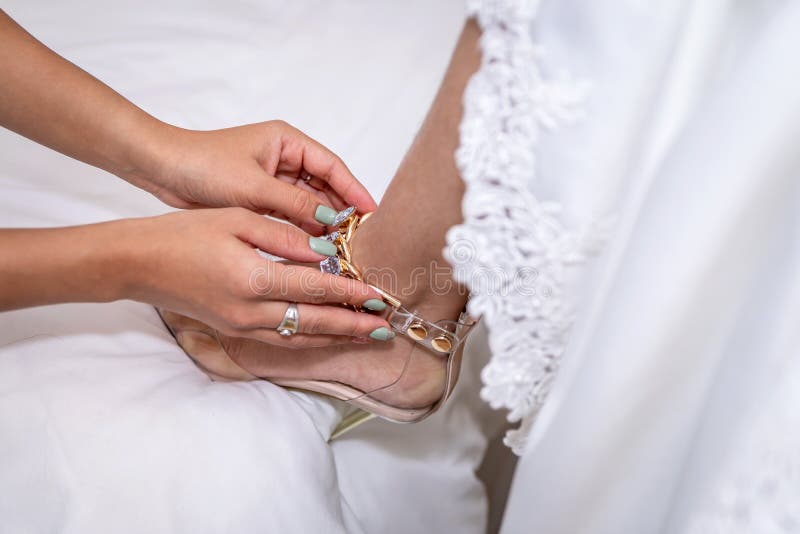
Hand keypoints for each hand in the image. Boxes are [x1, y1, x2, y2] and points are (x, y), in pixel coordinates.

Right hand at [123, 208, 390, 346]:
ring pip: (300, 338)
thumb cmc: (184, 233)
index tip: (381, 296)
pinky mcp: (233, 332)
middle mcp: (250, 312)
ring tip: (366, 335)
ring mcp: (241, 327)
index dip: (352, 294)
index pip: (317, 290)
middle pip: (315, 322)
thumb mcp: (237, 219)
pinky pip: (281, 340)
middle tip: (387, 326)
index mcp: (254, 279)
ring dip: (336, 337)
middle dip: (354, 325)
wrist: (137, 263)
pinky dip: (309, 339)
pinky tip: (326, 335)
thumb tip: (327, 252)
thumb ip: (285, 236)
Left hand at [125, 120, 376, 234]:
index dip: (354, 190)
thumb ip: (294, 204)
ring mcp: (273, 178)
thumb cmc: (204, 165)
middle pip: (325, 185)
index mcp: (287, 141)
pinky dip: (305, 228)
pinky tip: (318, 246)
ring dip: (324, 222)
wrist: (163, 169)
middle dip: (342, 210)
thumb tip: (330, 222)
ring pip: (309, 202)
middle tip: (362, 237)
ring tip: (345, 246)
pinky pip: (292, 213)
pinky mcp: (261, 197)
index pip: (332, 166)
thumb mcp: (254, 187)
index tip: (372, 213)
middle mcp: (284, 158)